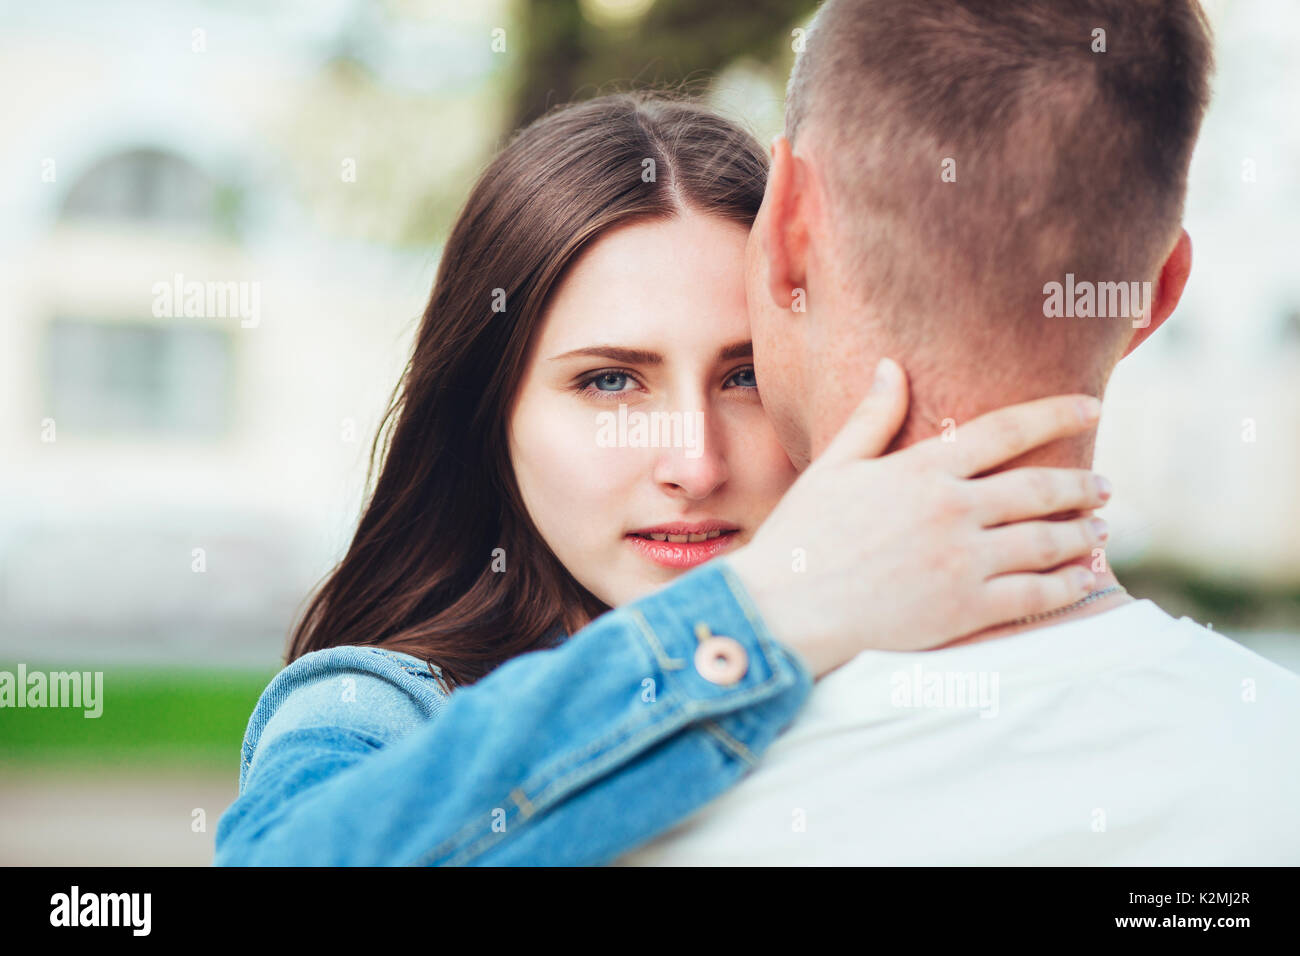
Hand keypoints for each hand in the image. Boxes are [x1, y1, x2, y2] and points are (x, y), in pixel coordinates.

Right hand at [724, 358, 1110, 677]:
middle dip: (1081, 485)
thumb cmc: (802, 537)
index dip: (1055, 413)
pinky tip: (1084, 578)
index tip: (1092, 405)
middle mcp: (952, 510)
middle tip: (1105, 486)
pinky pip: (1035, 594)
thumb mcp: (833, 468)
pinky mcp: (965, 609)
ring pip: (1047, 541)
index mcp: (922, 469)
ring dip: (1083, 533)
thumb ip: (872, 418)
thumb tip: (891, 366)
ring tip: (1102, 530)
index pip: (1006, 430)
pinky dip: (1068, 585)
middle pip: (1039, 488)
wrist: (785, 610)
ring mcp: (962, 561)